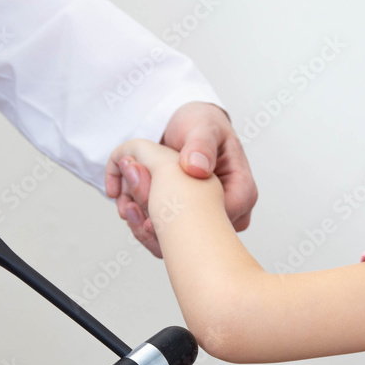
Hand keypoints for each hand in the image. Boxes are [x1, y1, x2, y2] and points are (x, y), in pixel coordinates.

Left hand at [106, 102, 257, 256]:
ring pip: (177, 242)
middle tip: (128, 205)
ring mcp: (207, 219)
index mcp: (241, 193)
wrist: (184, 125)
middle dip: (156, 224)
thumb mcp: (203, 125)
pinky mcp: (186, 221)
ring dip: (143, 225)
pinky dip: (141, 222)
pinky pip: (165, 236)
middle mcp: (227, 212)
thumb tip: (197, 169)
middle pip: (195, 236)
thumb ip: (201, 144)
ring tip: (123, 203)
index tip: (151, 216)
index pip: (218, 223)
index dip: (184, 224)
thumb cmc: (201, 123)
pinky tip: (126, 204)